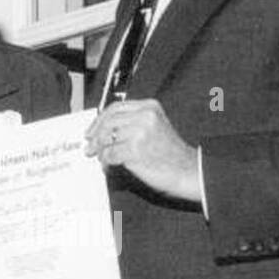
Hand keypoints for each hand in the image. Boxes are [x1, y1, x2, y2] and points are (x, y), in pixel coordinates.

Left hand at [85, 100, 201, 201]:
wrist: (188, 171)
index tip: (91, 131)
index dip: (99, 120)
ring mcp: (140, 132)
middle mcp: (145, 116)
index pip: (116, 107)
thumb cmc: (172, 155)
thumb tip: (103, 130)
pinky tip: (108, 164)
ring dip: (100, 149)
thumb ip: (133, 123)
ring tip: (100, 157)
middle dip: (95, 135)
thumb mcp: (156, 127)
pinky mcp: (135, 150)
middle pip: (108, 121)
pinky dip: (106, 161)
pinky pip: (110, 154)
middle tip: (90, 146)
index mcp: (150, 107)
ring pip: (107, 137)